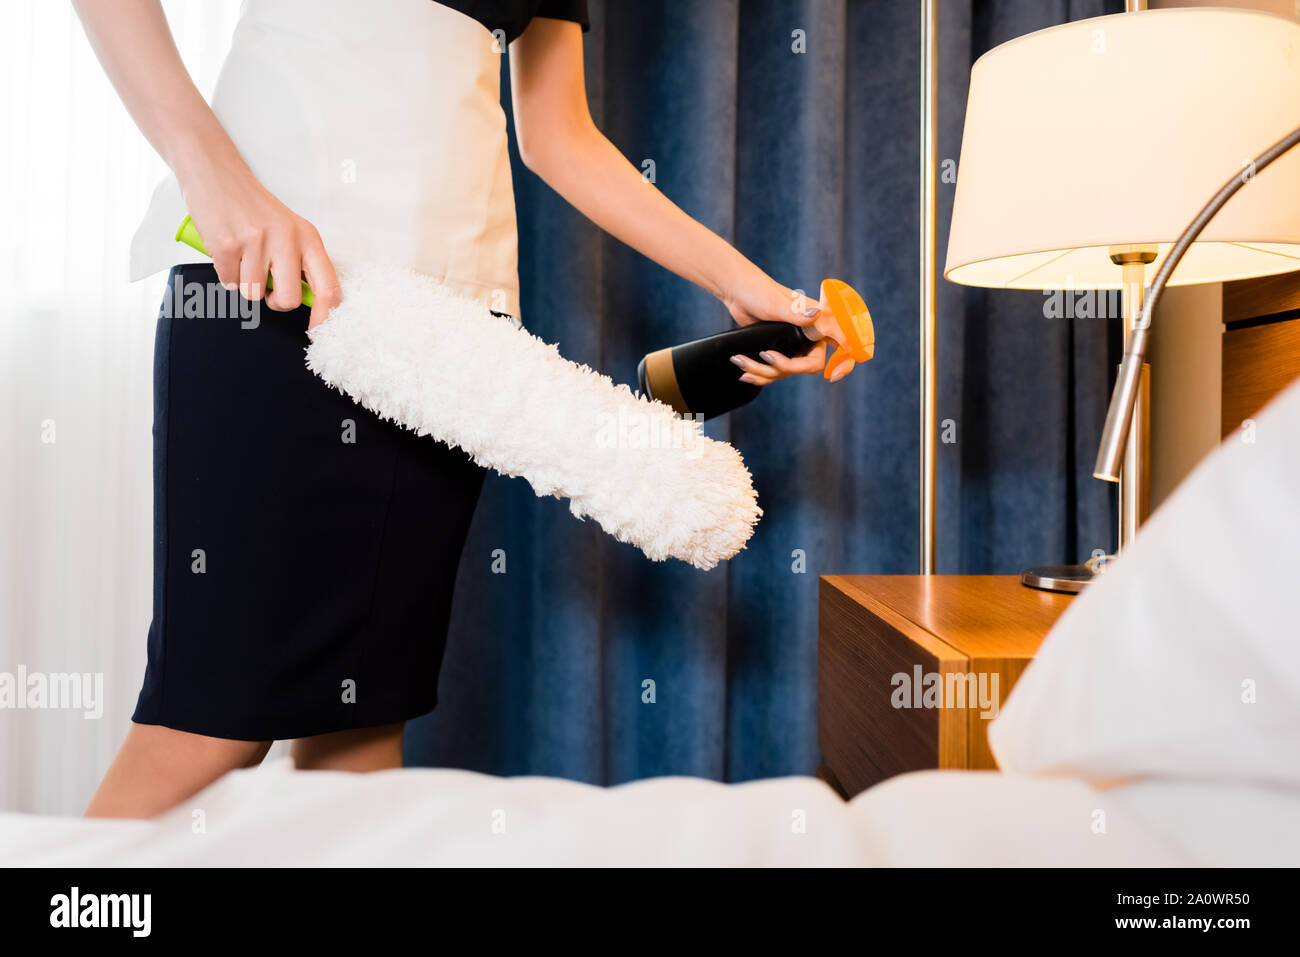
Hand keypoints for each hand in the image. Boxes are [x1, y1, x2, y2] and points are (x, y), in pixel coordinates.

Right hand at [180, 161, 341, 330]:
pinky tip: (227, 251)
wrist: (216, 173)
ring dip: (245, 282)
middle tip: (266, 287)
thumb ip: (301, 262)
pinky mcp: (227, 245)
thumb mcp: (289, 229)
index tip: (315, 329)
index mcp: (308, 237)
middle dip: (274, 302)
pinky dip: (226, 273)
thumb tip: (310, 301)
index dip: (324, 316)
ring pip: (253, 293)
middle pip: (288, 299)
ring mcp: (256, 242)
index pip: (329, 287)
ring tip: (243, 256)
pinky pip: (229, 282)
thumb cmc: (252, 206)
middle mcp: (286, 239)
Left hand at [722, 272, 852, 385]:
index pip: (843, 344)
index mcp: (819, 321)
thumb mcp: (776, 303)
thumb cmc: (760, 291)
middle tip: (765, 355)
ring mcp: (795, 345)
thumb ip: (796, 312)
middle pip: (810, 366)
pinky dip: (760, 375)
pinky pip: (775, 372)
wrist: (739, 293)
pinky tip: (745, 374)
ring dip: (763, 372)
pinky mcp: (780, 351)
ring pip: (788, 371)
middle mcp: (811, 335)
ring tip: (740, 361)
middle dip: (785, 366)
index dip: (844, 363)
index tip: (834, 377)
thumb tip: (816, 315)